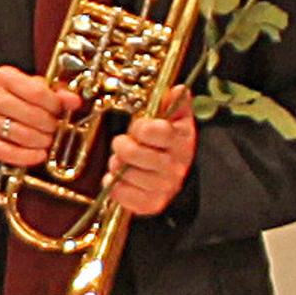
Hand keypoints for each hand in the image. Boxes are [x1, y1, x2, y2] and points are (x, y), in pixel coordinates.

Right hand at [0, 66, 77, 166]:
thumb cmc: (5, 103)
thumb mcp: (27, 89)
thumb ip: (53, 92)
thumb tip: (74, 101)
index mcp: (2, 77)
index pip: (37, 92)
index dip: (55, 105)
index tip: (59, 110)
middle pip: (33, 115)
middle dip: (50, 125)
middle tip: (53, 128)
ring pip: (23, 135)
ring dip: (42, 141)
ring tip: (46, 140)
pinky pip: (11, 153)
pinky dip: (30, 156)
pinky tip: (38, 154)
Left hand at [106, 87, 196, 215]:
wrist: (177, 176)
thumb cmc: (171, 145)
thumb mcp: (178, 119)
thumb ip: (176, 103)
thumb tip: (177, 90)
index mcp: (181, 142)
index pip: (156, 131)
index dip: (140, 128)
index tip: (138, 128)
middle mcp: (175, 167)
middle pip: (135, 154)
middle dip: (122, 146)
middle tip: (122, 144)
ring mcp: (163, 188)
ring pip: (126, 174)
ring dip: (117, 165)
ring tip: (122, 161)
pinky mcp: (151, 204)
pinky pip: (122, 193)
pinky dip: (114, 184)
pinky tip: (119, 177)